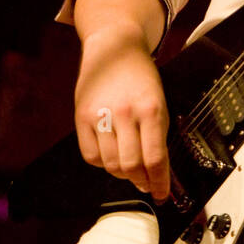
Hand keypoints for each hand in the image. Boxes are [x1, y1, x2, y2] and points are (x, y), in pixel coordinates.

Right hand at [74, 26, 170, 201]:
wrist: (115, 48)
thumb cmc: (141, 76)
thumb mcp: (160, 101)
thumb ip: (159, 134)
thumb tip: (158, 169)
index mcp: (151, 109)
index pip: (156, 158)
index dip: (159, 183)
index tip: (162, 194)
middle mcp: (125, 114)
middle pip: (132, 165)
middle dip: (142, 181)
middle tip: (147, 184)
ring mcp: (100, 116)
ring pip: (111, 164)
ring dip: (123, 175)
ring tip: (131, 172)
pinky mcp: (81, 117)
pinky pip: (90, 156)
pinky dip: (102, 164)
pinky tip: (111, 158)